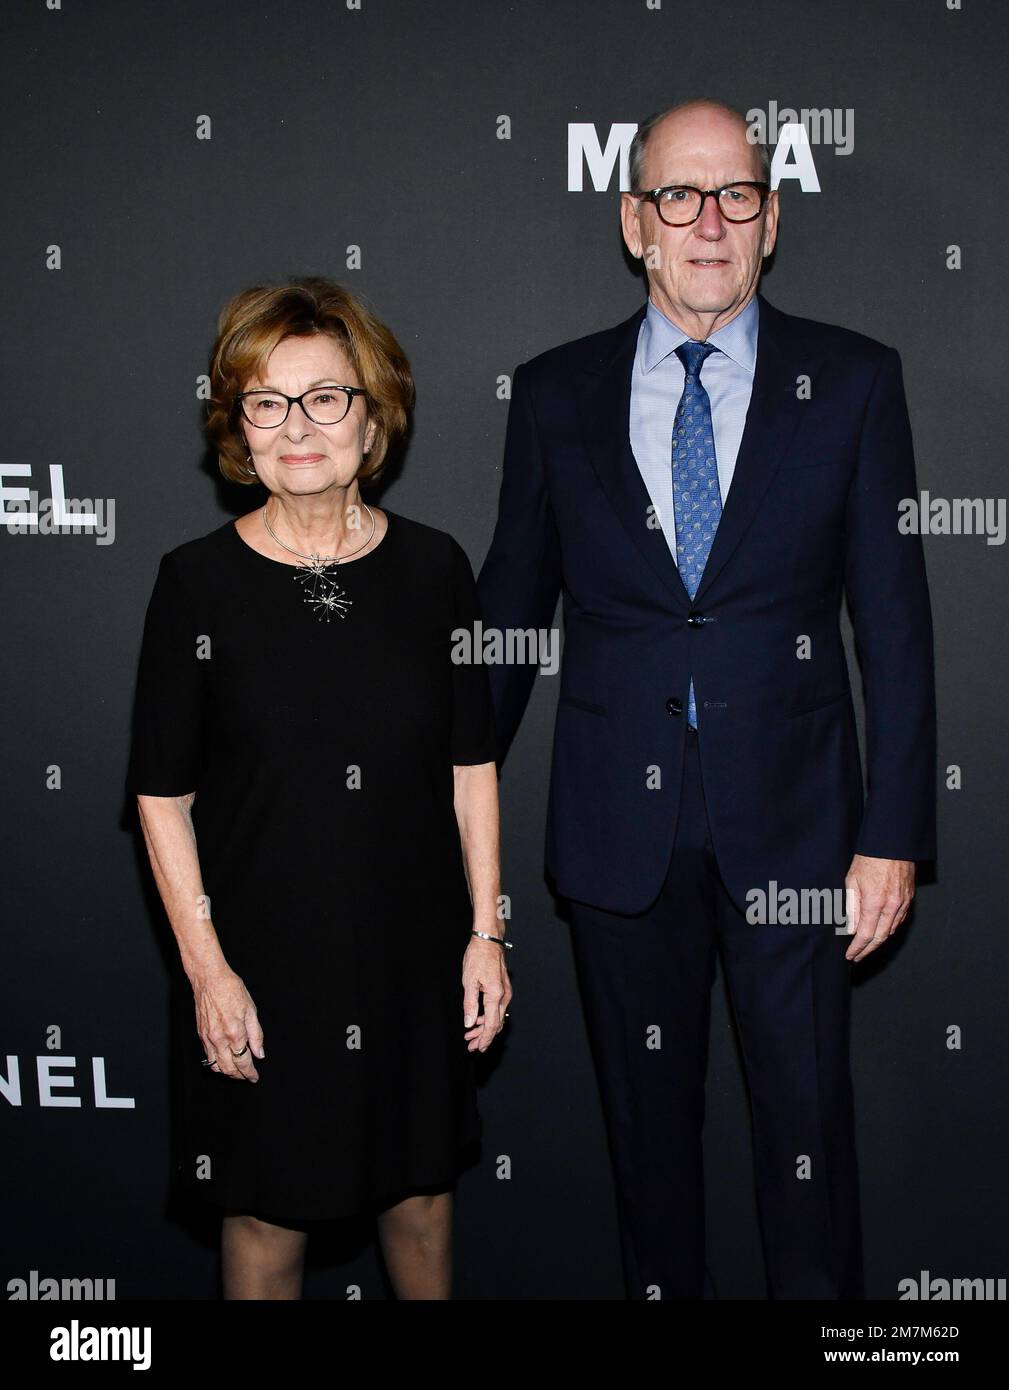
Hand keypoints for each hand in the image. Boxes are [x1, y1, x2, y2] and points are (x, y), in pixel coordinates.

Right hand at [192, 965, 263, 1080]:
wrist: (210, 979)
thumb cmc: (231, 990)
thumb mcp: (251, 1010)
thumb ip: (256, 1035)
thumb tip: (260, 1053)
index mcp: (235, 1033)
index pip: (243, 1061)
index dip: (250, 1073)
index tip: (254, 1077)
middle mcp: (220, 1039)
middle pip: (229, 1069)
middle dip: (239, 1076)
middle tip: (247, 1076)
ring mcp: (208, 1038)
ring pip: (216, 1066)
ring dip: (227, 1072)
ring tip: (236, 1072)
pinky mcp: (201, 1035)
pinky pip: (208, 1056)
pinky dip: (216, 1063)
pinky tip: (223, 1061)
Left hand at [462, 932, 512, 1052]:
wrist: (488, 940)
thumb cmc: (478, 957)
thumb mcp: (469, 981)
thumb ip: (470, 1004)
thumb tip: (469, 1023)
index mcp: (495, 995)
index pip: (492, 1024)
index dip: (485, 1039)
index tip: (477, 1048)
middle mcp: (504, 995)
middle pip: (496, 1024)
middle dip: (484, 1037)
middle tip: (471, 1046)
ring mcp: (506, 992)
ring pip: (497, 1017)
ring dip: (485, 1028)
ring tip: (471, 1035)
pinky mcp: (503, 988)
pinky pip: (498, 1008)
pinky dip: (488, 1017)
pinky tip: (478, 1019)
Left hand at [843, 854, 915, 961]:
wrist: (892, 844)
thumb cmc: (868, 859)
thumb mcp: (852, 881)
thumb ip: (852, 908)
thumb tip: (850, 929)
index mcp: (875, 902)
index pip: (865, 934)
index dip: (857, 948)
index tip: (850, 955)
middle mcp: (891, 906)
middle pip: (880, 937)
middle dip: (868, 950)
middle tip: (858, 956)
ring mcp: (902, 903)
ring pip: (891, 930)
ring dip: (879, 941)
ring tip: (867, 947)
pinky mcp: (909, 898)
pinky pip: (899, 920)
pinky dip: (889, 929)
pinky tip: (881, 931)